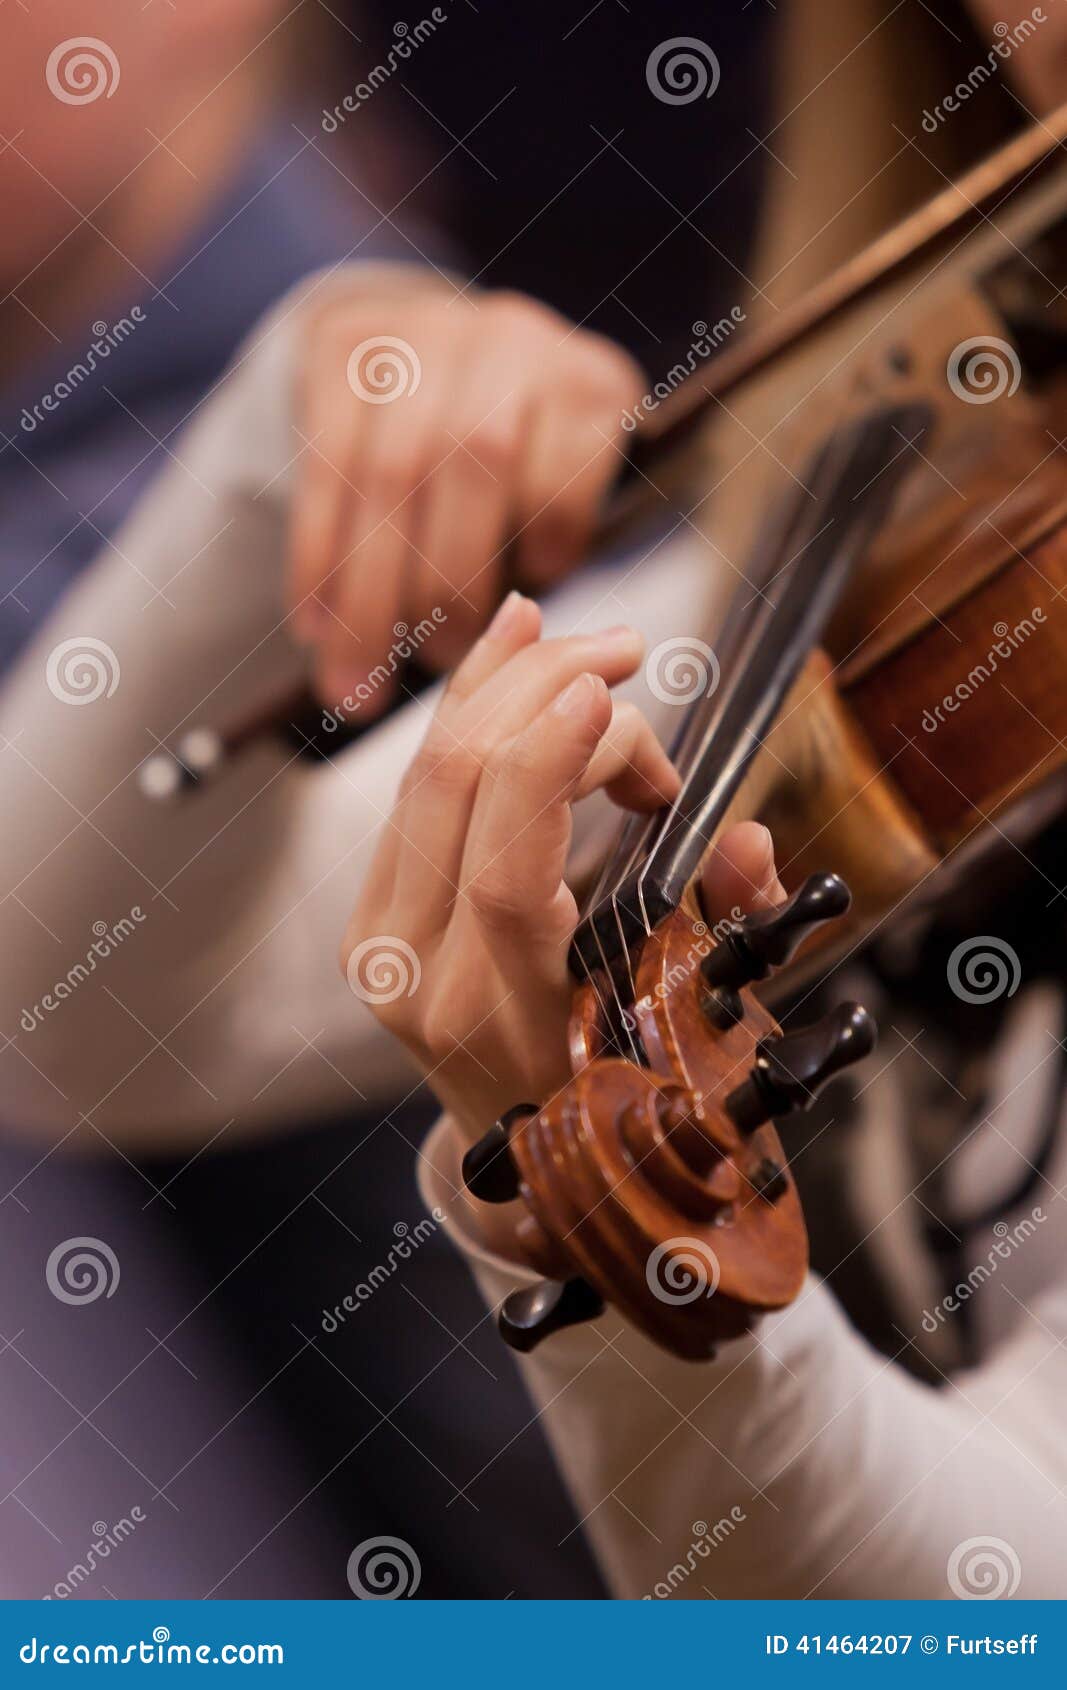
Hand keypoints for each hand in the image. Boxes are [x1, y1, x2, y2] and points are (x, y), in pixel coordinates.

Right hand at [289, 276, 643, 713]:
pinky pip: (322, 470)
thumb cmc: (516, 469)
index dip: (538, 550)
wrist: (433, 355)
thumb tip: (523, 656)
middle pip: (472, 464)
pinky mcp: (346, 347)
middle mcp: (509, 339)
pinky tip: (315, 628)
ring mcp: (424, 331)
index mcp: (587, 385)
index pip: (564, 473)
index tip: (518, 623)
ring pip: (390, 475)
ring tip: (357, 683)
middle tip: (431, 668)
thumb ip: (547, 555)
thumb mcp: (561, 497)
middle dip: (443, 586)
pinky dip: (316, 562)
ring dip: (369, 595)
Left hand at [340, 594, 785, 1146]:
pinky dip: (468, 709)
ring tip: (590, 642)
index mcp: (494, 1021)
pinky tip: (509, 644)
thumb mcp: (682, 1034)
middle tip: (630, 659)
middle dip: (544, 695)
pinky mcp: (374, 904)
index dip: (552, 767)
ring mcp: (380, 936)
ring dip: (509, 686)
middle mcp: (416, 975)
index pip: (506, 874)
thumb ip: (721, 933)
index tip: (607, 696)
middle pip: (455, 792)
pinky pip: (417, 786)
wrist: (515, 1151)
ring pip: (427, 772)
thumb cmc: (613, 1096)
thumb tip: (745, 841)